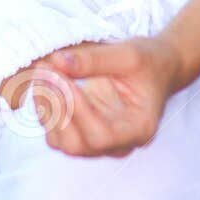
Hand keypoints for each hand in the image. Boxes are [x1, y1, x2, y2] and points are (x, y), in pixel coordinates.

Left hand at [27, 35, 183, 158]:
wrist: (156, 67)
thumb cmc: (149, 63)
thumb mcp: (128, 54)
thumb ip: (94, 60)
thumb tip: (57, 61)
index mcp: (137, 129)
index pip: (101, 136)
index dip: (77, 111)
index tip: (64, 78)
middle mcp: (118, 143)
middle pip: (77, 145)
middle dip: (57, 108)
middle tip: (47, 69)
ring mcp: (99, 140)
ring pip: (61, 142)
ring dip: (46, 107)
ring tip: (43, 70)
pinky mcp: (83, 131)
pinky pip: (55, 132)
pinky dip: (45, 108)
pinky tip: (45, 80)